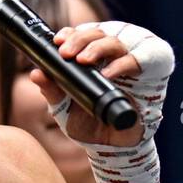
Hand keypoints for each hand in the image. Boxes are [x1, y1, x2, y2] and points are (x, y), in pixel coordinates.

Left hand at [30, 22, 171, 146]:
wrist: (111, 148)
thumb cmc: (89, 125)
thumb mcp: (65, 110)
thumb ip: (52, 91)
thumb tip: (36, 73)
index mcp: (91, 61)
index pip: (83, 36)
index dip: (71, 33)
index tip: (57, 40)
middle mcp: (110, 59)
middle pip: (99, 34)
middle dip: (81, 39)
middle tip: (66, 52)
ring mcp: (128, 66)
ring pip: (118, 42)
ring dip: (99, 47)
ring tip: (83, 60)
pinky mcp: (146, 77)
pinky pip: (140, 61)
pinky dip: (123, 64)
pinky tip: (108, 74)